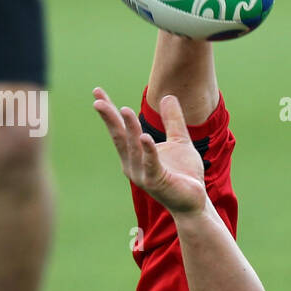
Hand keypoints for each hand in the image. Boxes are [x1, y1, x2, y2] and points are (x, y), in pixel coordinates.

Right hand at [93, 88, 206, 215]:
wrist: (194, 200)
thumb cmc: (184, 173)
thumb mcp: (180, 141)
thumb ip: (173, 120)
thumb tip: (167, 96)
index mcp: (134, 154)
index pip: (119, 129)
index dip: (109, 111)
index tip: (97, 91)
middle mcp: (133, 165)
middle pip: (119, 138)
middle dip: (110, 119)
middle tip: (98, 101)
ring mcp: (142, 174)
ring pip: (133, 148)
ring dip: (130, 129)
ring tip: (124, 110)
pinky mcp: (156, 182)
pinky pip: (150, 163)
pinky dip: (148, 150)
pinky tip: (146, 136)